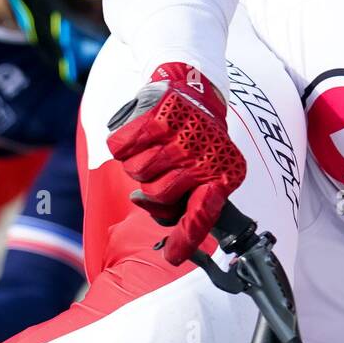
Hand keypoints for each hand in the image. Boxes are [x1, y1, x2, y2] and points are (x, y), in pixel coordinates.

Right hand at [106, 63, 245, 263]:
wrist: (191, 85)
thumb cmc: (196, 138)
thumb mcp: (205, 169)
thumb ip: (190, 200)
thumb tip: (172, 235)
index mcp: (222, 173)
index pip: (202, 213)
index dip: (186, 237)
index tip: (174, 258)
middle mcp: (204, 156)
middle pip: (158, 195)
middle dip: (153, 185)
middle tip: (164, 164)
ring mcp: (180, 136)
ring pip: (137, 172)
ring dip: (139, 161)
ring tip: (157, 145)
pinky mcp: (156, 117)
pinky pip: (121, 148)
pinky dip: (123, 143)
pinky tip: (141, 132)